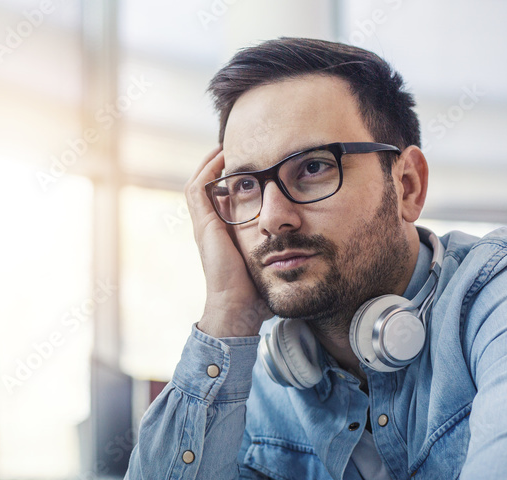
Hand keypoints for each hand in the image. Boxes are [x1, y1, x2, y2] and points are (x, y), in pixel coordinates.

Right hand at [186, 146, 271, 337]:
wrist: (238, 307)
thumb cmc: (256, 292)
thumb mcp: (270, 261)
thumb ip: (280, 249)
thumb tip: (307, 243)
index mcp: (223, 234)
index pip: (223, 197)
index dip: (233, 179)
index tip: (252, 164)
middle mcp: (210, 227)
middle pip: (209, 186)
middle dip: (220, 165)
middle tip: (239, 147)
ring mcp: (204, 226)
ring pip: (199, 183)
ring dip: (211, 163)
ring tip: (227, 145)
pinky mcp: (204, 226)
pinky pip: (199, 189)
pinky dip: (208, 171)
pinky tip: (223, 157)